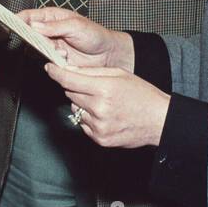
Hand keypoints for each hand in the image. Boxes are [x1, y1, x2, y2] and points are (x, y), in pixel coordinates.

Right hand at [18, 7, 131, 69]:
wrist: (108, 55)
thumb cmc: (95, 35)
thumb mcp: (76, 26)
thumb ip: (54, 26)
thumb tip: (34, 25)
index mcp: (52, 17)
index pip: (28, 16)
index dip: (17, 18)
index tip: (10, 23)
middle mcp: (48, 31)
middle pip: (28, 33)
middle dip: (33, 38)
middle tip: (44, 41)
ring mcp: (51, 45)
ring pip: (36, 48)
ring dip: (46, 50)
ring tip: (61, 50)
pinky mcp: (54, 59)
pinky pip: (45, 60)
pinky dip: (52, 60)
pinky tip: (64, 57)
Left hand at [44, 63, 170, 148]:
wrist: (159, 120)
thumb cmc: (141, 94)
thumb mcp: (119, 74)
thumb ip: (92, 72)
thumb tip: (68, 70)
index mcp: (104, 89)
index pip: (69, 80)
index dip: (56, 72)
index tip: (49, 67)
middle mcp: (99, 109)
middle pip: (70, 93)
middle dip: (76, 87)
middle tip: (93, 86)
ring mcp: (98, 126)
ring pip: (76, 109)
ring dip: (84, 104)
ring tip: (104, 102)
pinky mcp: (100, 139)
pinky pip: (83, 124)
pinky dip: (89, 118)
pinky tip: (106, 115)